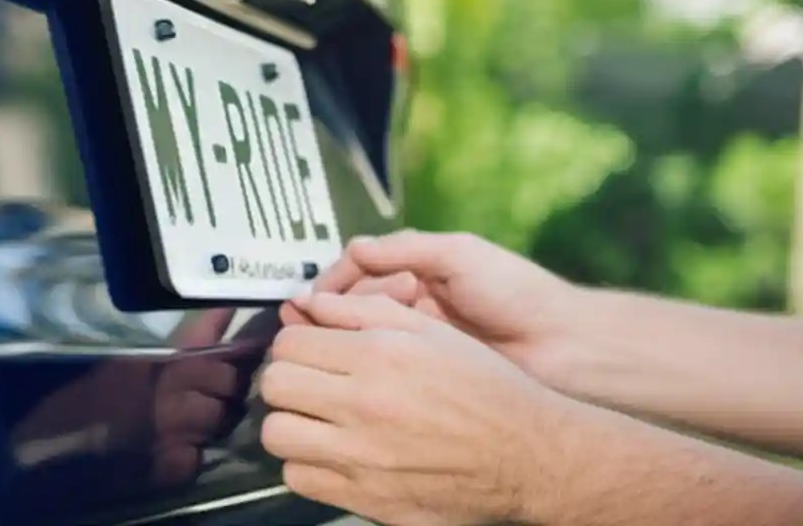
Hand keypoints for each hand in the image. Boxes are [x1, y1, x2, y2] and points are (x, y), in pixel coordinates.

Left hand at [262, 293, 574, 524]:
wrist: (528, 453)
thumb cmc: (485, 387)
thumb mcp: (431, 331)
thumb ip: (364, 311)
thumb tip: (310, 304)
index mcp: (377, 356)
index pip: (289, 342)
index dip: (295, 344)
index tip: (308, 352)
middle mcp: (364, 405)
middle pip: (274, 385)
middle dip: (285, 379)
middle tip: (307, 383)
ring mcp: (362, 456)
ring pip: (276, 434)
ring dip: (290, 423)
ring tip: (313, 418)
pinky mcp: (367, 497)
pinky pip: (298, 479)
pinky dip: (306, 465)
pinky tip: (330, 452)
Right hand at [284, 231, 581, 385]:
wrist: (566, 349)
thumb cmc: (520, 293)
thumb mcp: (459, 255)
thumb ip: (406, 249)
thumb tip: (355, 248)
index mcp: (423, 269)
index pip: (360, 271)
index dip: (331, 285)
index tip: (307, 302)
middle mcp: (417, 303)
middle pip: (355, 305)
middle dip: (329, 314)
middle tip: (307, 328)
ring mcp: (421, 340)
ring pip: (365, 337)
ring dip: (341, 340)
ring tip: (323, 348)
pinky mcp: (428, 372)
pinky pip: (386, 367)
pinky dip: (364, 367)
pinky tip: (348, 372)